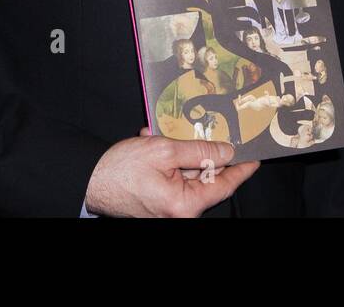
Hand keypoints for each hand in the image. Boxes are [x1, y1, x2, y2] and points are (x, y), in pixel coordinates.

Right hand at [84, 127, 258, 216]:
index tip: (255, 157)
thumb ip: (201, 151)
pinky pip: (173, 178)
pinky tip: (153, 143)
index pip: (225, 185)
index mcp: (184, 205)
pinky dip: (168, 161)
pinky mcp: (158, 204)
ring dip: (181, 154)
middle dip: (205, 153)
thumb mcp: (165, 150)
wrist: (88, 179)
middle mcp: (179, 212)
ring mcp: (168, 209)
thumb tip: (227, 150)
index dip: (242, 168)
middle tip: (210, 131)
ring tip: (165, 135)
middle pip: (207, 179)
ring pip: (189, 176)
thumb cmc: (120, 169)